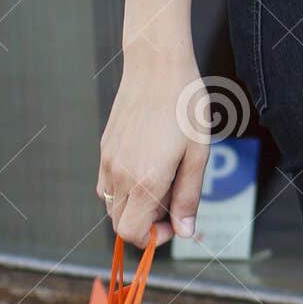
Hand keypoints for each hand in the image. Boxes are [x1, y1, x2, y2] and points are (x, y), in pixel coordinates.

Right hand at [97, 49, 211, 247]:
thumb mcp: (198, 152)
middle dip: (146, 222)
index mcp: (145, 180)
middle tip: (173, 198)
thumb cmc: (184, 105)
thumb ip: (188, 195)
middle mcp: (120, 175)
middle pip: (120, 223)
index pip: (132, 234)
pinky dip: (123, 187)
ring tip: (163, 177)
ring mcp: (108, 161)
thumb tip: (185, 231)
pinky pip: (106, 183)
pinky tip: (146, 164)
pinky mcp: (104, 148)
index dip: (153, 237)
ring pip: (111, 204)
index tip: (174, 222)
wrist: (157, 65)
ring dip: (134, 205)